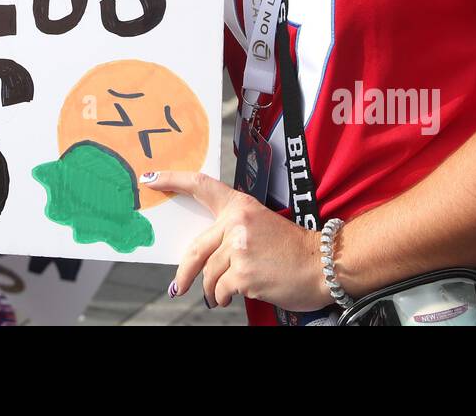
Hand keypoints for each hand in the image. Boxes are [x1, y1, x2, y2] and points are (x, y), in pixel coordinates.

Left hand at [142, 170, 329, 311]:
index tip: (151, 178)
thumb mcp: (261, 225)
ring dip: (211, 290)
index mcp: (241, 205)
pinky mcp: (244, 273)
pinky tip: (234, 296)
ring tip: (220, 295)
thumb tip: (205, 251)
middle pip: (196, 248)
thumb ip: (233, 230)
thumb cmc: (293, 249)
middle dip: (183, 271)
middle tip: (177, 285)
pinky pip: (221, 289)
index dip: (172, 180)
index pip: (200, 185)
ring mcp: (239, 248)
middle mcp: (237, 222)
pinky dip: (224, 297)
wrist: (324, 264)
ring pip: (209, 273)